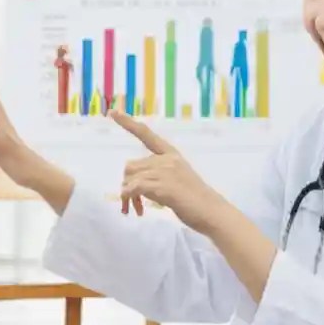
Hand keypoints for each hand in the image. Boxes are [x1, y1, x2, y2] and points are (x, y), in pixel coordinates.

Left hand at [111, 110, 225, 233]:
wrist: (211, 211)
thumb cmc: (196, 199)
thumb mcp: (179, 177)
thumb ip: (160, 173)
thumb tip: (135, 183)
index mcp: (171, 154)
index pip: (146, 134)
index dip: (128, 123)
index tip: (112, 112)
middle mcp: (166, 159)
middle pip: (131, 166)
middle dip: (128, 185)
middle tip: (134, 203)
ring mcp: (164, 171)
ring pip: (129, 178)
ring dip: (128, 196)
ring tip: (138, 209)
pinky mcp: (161, 186)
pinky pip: (133, 188)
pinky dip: (130, 199)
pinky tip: (139, 210)